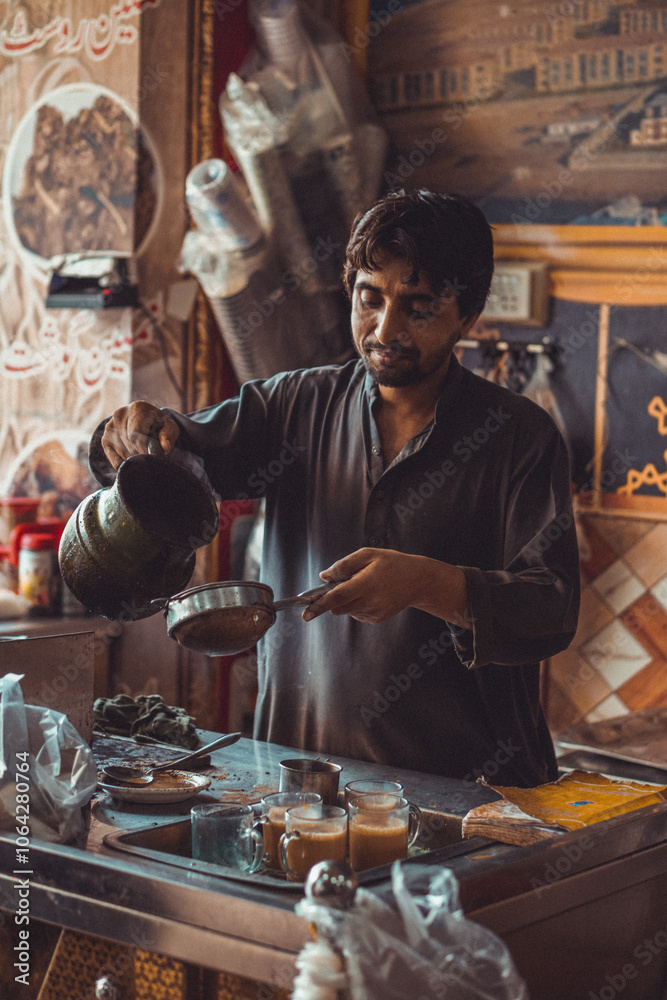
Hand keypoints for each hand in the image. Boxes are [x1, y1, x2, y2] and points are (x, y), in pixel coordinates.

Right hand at [101, 402, 179, 469]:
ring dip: (134, 459)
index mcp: (137, 408)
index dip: (144, 449)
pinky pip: (112, 456)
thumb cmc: (159, 425)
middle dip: (141, 454)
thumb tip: (165, 447)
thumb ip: (168, 435)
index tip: (152, 459)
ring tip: (143, 457)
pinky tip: (131, 464)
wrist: (145, 421)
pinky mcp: (105, 438)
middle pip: (129, 443)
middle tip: (150, 460)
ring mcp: (110, 426)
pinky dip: (122, 463)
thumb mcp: (169, 426)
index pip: (136, 432)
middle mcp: (120, 414)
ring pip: (121, 451)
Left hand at [302, 548, 425, 624]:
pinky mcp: (377, 619)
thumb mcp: (368, 555)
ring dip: (346, 600)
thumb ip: (344, 565)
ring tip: (365, 585)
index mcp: (367, 583)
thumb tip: (323, 576)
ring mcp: (374, 613)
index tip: (306, 614)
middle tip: (344, 582)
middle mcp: (370, 601)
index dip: (319, 605)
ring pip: (346, 610)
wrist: (418, 580)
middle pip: (338, 607)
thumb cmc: (392, 563)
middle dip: (332, 598)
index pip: (338, 597)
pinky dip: (356, 604)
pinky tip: (371, 594)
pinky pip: (356, 613)